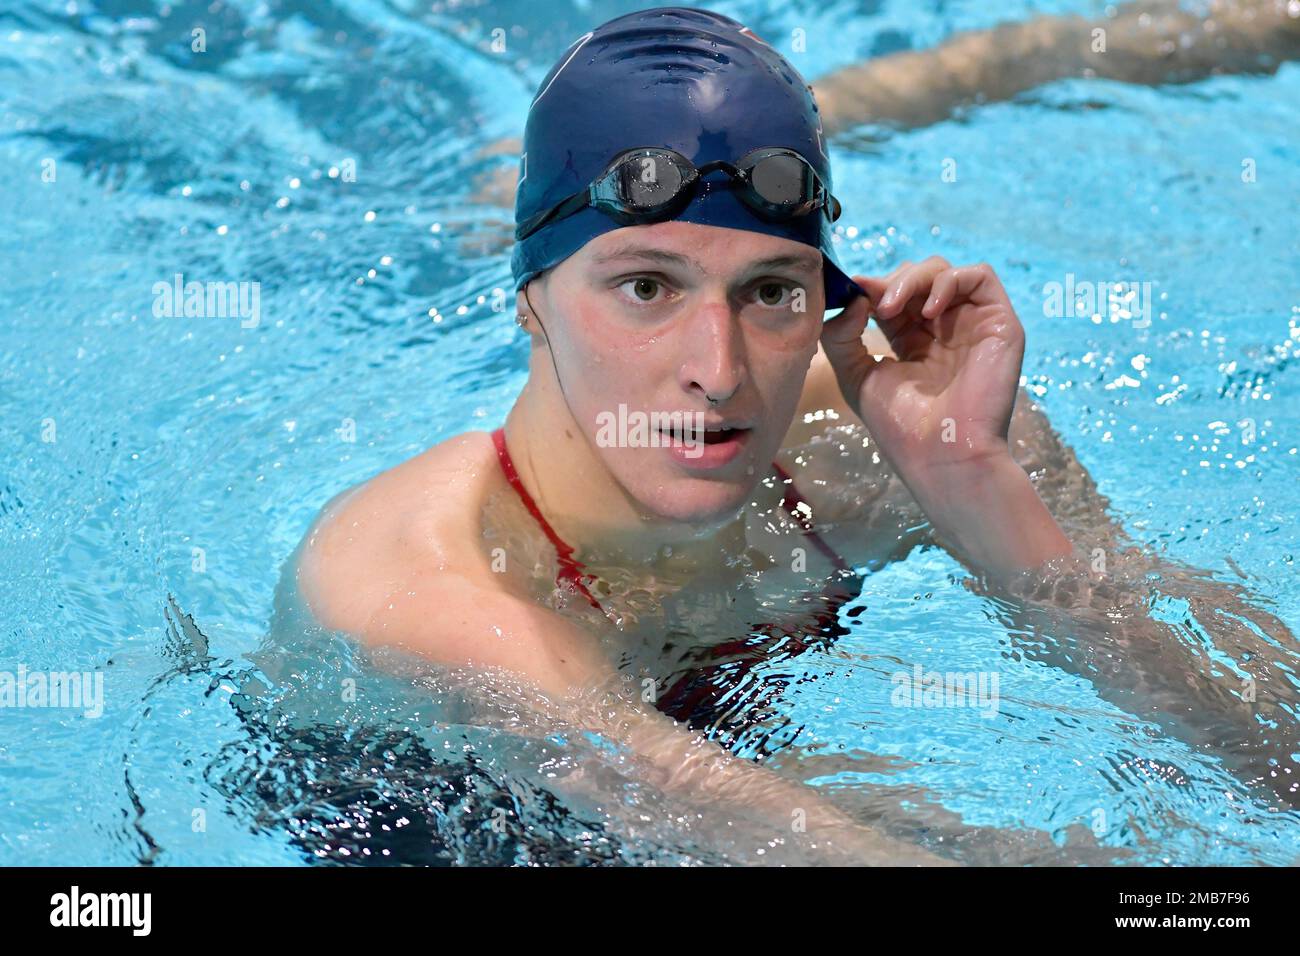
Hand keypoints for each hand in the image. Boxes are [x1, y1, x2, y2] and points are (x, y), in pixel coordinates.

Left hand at [822, 257, 1071, 576]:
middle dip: (892, 282)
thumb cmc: (902, 427)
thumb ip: (841, 336)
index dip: (872, 287)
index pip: (894, 296)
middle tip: (874, 304)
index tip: (849, 289)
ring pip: (945, 271)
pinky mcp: (999, 324)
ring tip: (891, 308)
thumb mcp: (856, 377)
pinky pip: (980, 276)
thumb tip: (852, 297)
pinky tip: (928, 312)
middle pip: (919, 277)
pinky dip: (949, 281)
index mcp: (913, 343)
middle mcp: (944, 330)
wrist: (942, 456)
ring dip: (913, 279)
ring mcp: (972, 325)